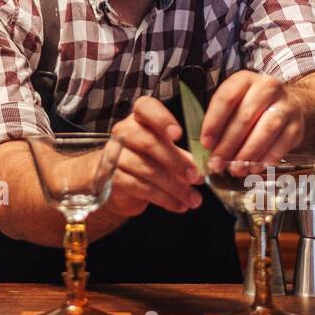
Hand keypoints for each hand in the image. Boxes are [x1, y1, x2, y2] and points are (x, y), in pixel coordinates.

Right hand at [105, 96, 203, 217]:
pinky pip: (141, 188)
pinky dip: (164, 199)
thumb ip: (182, 156)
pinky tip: (179, 205)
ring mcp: (114, 156)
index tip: (179, 134)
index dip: (162, 119)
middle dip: (176, 161)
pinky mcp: (112, 179)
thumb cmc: (145, 160)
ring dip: (175, 187)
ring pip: (147, 170)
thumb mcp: (164, 152)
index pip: (145, 108)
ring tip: (194, 199)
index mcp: (138, 119)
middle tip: (196, 177)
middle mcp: (123, 133)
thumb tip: (201, 169)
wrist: (115, 182)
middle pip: (149, 142)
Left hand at [200, 71, 304, 165]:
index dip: (214, 123)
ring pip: (265, 131)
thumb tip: (209, 149)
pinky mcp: (297, 125)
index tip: (206, 143)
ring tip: (235, 169)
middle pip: (245, 117)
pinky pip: (281, 144)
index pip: (226, 99)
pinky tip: (254, 168)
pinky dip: (266, 159)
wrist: (287, 106)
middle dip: (228, 144)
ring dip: (247, 153)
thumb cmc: (252, 107)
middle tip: (218, 163)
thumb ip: (220, 122)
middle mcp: (267, 87)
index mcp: (245, 80)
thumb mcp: (234, 104)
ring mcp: (285, 106)